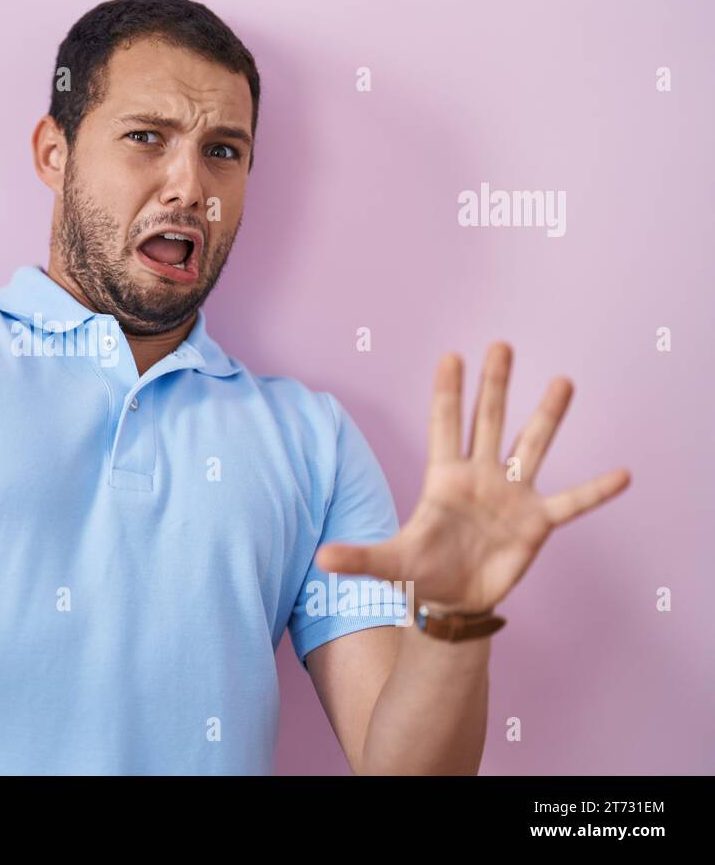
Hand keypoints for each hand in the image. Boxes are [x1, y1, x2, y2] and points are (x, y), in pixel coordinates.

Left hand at [316, 342, 629, 611]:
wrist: (454, 599)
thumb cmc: (421, 571)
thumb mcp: (389, 563)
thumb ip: (358, 558)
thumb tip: (320, 560)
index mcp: (443, 479)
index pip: (445, 426)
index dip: (448, 393)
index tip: (451, 354)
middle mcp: (480, 477)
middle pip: (488, 421)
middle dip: (495, 384)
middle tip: (501, 344)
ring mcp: (510, 496)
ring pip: (530, 446)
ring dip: (547, 416)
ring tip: (563, 381)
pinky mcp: (536, 522)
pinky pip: (572, 502)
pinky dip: (595, 491)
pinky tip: (623, 474)